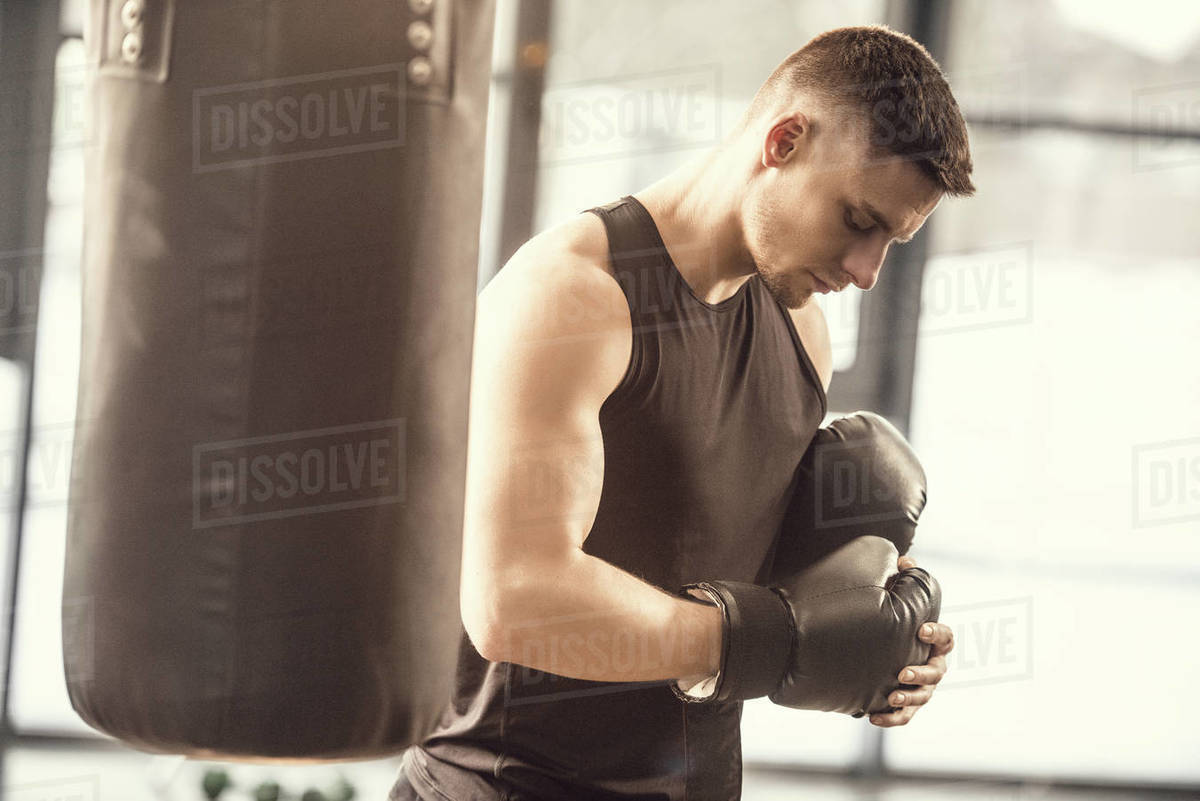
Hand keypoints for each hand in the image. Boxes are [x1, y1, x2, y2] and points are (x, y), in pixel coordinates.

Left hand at [868, 555, 953, 726]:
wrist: (874, 648)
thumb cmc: (894, 622)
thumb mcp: (900, 600)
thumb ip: (906, 580)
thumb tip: (905, 560)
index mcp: (934, 642)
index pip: (946, 638)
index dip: (938, 634)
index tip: (922, 630)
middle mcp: (932, 665)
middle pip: (937, 673)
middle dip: (921, 673)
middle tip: (902, 672)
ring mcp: (921, 687)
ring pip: (923, 698)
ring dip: (909, 698)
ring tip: (891, 696)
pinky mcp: (904, 704)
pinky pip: (903, 716)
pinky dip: (892, 718)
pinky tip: (873, 716)